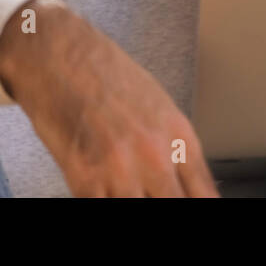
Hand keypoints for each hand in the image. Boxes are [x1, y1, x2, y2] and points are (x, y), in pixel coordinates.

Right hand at [0, 0, 218, 196]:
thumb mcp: (159, 106)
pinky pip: (100, 208)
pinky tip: (102, 191)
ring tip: (126, 190)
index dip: (201, 206)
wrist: (61, 55)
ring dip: (133, 201)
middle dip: (165, 203)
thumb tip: (187, 185)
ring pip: (137, 210)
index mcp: (179, 135)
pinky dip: (103, 201)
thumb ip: (175, 150)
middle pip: (174, 206)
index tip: (193, 204)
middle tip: (151, 193)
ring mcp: (120, 170)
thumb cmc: (107, 76)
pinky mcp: (84, 179)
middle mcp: (155, 155)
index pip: (205, 195)